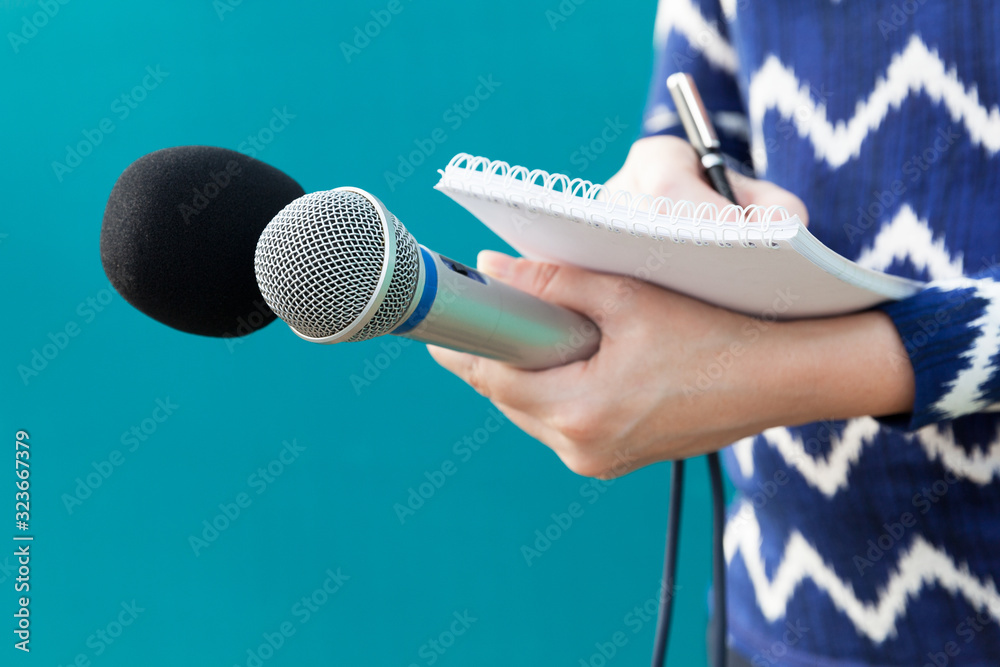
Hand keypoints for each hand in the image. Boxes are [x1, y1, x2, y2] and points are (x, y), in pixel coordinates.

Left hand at [428, 137, 913, 478]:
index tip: (439, 316)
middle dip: (493, 351)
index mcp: (581, 412)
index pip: (492, 374)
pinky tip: (567, 355)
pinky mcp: (612, 460)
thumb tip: (492, 267)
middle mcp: (581, 449)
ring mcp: (597, 461)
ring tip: (529, 325)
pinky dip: (553, 387)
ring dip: (524, 369)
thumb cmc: (714, 333)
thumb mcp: (629, 297)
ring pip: (530, 409)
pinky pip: (559, 420)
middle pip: (506, 394)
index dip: (462, 341)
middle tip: (483, 307)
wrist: (780, 379)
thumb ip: (553, 282)